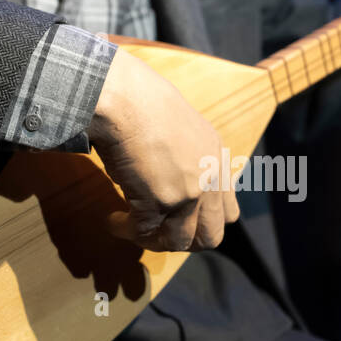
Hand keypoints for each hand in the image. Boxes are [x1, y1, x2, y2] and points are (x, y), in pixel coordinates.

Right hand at [86, 45, 239, 251]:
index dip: (205, 223)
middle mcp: (210, 180)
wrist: (125, 98)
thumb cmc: (143, 102)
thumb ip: (188, 158)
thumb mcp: (182, 129)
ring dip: (153, 241)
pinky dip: (126, 231)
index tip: (182, 221)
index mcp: (217, 159)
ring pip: (178, 242)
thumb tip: (170, 179)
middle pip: (211, 236)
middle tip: (158, 233)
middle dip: (184, 241)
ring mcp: (188, 194)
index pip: (228, 213)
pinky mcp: (160, 202)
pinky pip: (143, 233)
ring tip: (131, 228)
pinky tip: (112, 220)